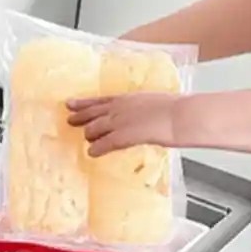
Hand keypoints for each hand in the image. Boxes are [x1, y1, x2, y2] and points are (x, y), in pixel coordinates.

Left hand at [66, 93, 183, 156]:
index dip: (83, 103)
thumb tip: (142, 114)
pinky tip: (92, 153)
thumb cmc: (175, 109)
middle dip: (80, 117)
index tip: (70, 103)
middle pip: (91, 113)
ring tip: (88, 140)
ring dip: (90, 136)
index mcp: (127, 97)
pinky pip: (102, 144)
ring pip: (93, 129)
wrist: (181, 116)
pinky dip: (96, 149)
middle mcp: (119, 108)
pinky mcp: (122, 136)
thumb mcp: (154, 101)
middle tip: (69, 120)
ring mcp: (119, 121)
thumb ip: (142, 108)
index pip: (99, 100)